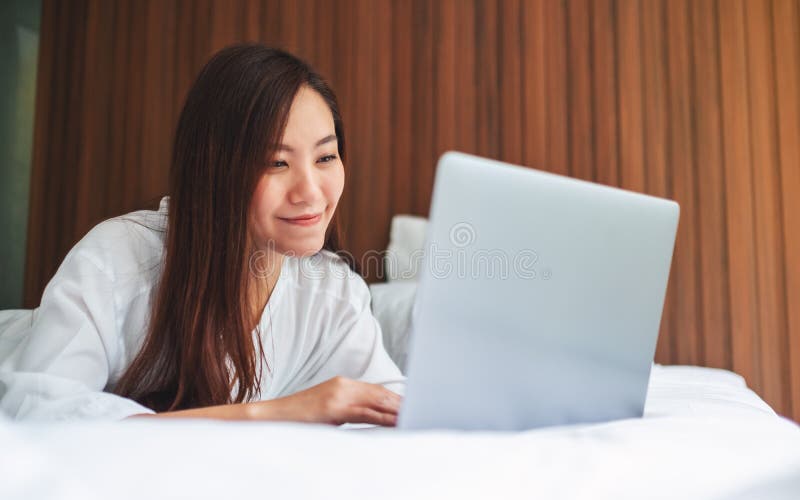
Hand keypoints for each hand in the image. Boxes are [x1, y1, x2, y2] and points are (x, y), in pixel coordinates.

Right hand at [260, 376, 402, 425]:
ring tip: (415, 417)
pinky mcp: (334, 407)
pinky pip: (366, 413)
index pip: (376, 391)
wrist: (270, 417)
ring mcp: (339, 394)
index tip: (411, 406)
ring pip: (377, 401)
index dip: (395, 399)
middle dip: (401, 403)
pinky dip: (384, 417)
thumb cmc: (297, 419)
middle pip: (380, 394)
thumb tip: (370, 419)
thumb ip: (347, 411)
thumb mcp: (326, 412)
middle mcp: (343, 385)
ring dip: (397, 410)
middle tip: (422, 410)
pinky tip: (396, 423)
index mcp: (341, 384)